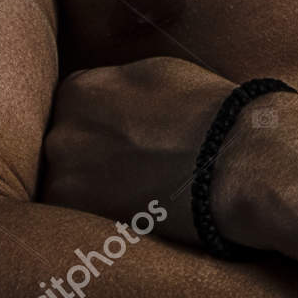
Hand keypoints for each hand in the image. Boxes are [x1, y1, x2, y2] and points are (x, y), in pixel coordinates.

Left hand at [40, 57, 237, 242]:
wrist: (237, 160)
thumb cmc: (211, 113)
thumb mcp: (155, 75)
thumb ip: (118, 88)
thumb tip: (111, 101)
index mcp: (77, 90)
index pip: (76, 113)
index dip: (105, 132)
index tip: (129, 146)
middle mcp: (60, 131)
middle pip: (68, 151)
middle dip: (97, 163)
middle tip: (139, 174)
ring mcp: (65, 176)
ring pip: (72, 189)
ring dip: (99, 195)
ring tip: (144, 198)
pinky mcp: (81, 218)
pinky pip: (83, 222)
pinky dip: (107, 222)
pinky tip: (142, 215)